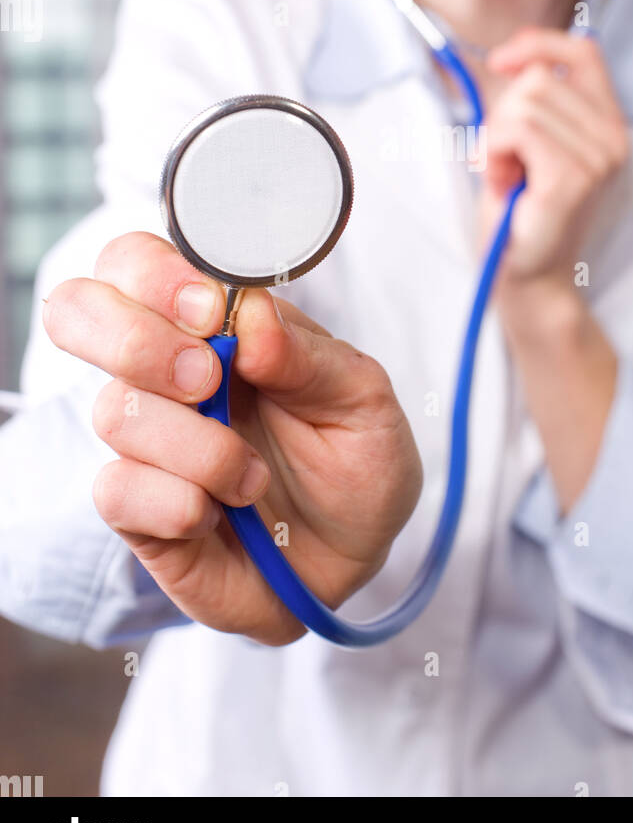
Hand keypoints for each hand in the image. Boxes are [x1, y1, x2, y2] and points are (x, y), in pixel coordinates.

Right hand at [43, 233, 422, 645]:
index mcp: (215, 324)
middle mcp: (163, 370)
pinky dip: (178, 503)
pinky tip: (218, 515)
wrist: (353, 560)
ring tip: (254, 475)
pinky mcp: (135, 509)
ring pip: (114, 410)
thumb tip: (252, 316)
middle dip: (136, 341)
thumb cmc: (353, 463)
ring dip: (197, 446)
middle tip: (207, 379)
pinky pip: (116, 490)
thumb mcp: (363, 401)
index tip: (210, 312)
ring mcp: (144, 439)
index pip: (137, 262)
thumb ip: (310, 356)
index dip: (155, 274)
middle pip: (78, 311)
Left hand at [480, 27, 628, 292]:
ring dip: (495, 138)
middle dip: (503, 112)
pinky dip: (494, 150)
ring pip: (524, 104)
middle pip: (540, 78)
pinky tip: (500, 180)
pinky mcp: (573, 178)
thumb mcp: (528, 141)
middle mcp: (612, 138)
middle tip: (502, 156)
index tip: (501, 60)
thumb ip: (532, 100)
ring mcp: (598, 158)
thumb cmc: (521, 209)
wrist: (522, 272)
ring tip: (505, 174)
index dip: (539, 44)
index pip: (584, 51)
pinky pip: (518, 130)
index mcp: (607, 122)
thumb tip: (512, 56)